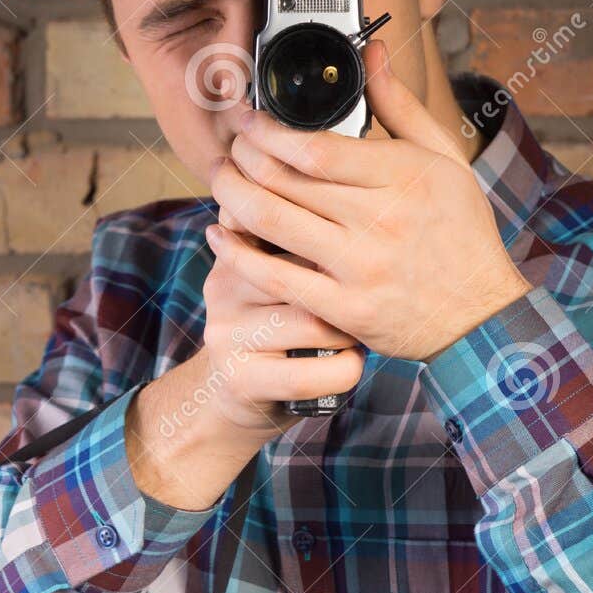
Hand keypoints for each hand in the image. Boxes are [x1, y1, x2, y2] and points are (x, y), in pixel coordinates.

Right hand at [126, 241, 364, 510]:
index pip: (292, 226)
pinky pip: (310, 373)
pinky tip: (345, 366)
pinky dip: (344, 371)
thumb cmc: (272, 325)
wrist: (228, 392)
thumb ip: (295, 238)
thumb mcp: (272, 274)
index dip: (335, 242)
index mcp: (235, 248)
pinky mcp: (240, 378)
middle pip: (311, 273)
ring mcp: (228, 334)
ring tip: (353, 337)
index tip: (362, 259)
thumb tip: (354, 200)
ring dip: (351, 335)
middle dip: (349, 291)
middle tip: (367, 303)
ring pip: (316, 324)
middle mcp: (225, 287)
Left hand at [206, 37, 532, 361]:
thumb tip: (371, 53)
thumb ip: (400, 105)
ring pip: (271, 224)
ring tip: (220, 178)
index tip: (248, 119)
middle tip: (229, 146)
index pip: (314, 148)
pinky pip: (275, 279)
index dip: (267, 130)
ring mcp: (360, 268)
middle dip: (241, 156)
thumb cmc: (461, 233)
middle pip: (283, 180)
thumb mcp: (444, 159)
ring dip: (230, 196)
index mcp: (403, 176)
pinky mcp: (345, 310)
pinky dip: (237, 254)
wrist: (482, 316)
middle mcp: (381, 220)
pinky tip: (220, 235)